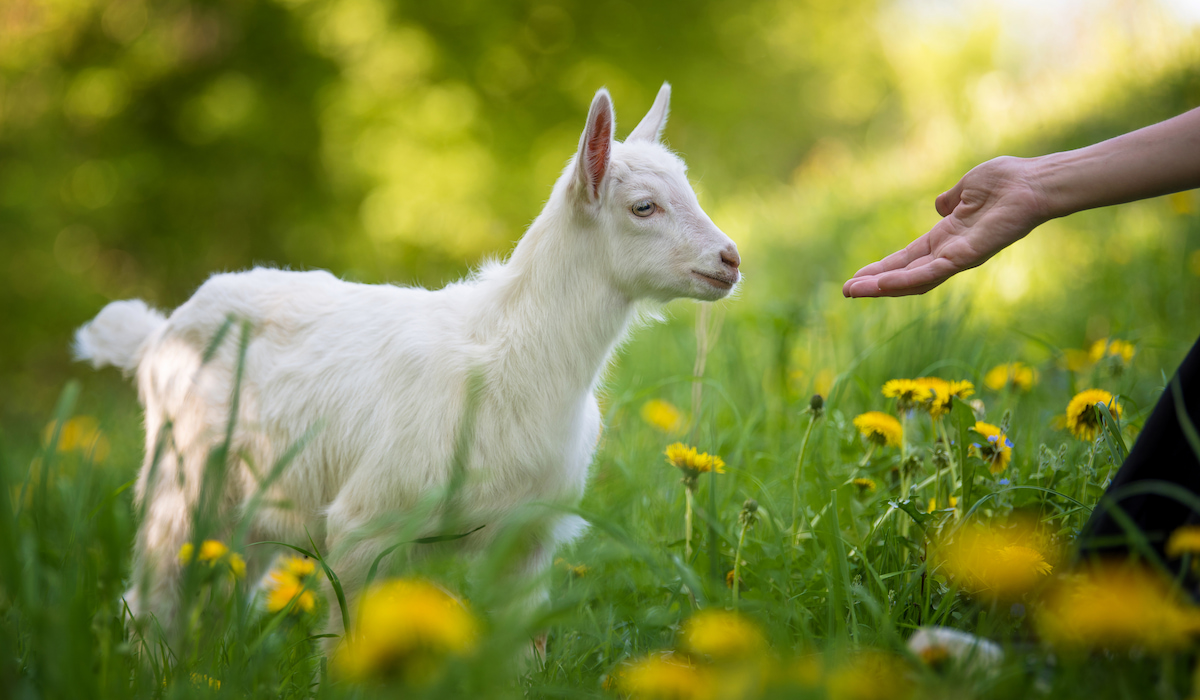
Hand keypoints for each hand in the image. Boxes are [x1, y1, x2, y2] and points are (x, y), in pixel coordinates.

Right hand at [842, 156, 1049, 296]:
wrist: (1034, 182)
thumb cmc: (1007, 181)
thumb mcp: (967, 187)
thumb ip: (951, 199)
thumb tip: (939, 205)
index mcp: (947, 237)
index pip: (908, 258)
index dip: (883, 267)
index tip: (857, 276)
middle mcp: (950, 253)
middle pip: (905, 274)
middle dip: (875, 284)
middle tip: (846, 292)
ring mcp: (958, 258)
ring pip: (913, 280)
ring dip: (882, 287)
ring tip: (854, 291)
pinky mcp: (966, 257)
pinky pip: (931, 273)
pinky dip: (906, 280)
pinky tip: (883, 284)